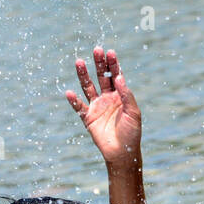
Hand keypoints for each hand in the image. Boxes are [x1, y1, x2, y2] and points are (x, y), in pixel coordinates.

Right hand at [66, 48, 141, 165]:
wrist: (122, 153)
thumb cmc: (131, 133)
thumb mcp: (133, 113)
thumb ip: (127, 95)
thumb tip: (119, 77)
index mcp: (120, 96)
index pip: (115, 76)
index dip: (113, 64)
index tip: (110, 52)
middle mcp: (107, 98)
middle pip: (101, 77)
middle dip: (99, 64)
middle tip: (97, 50)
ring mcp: (97, 107)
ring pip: (88, 87)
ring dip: (83, 75)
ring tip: (79, 61)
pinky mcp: (88, 118)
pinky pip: (79, 107)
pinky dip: (73, 101)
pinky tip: (69, 93)